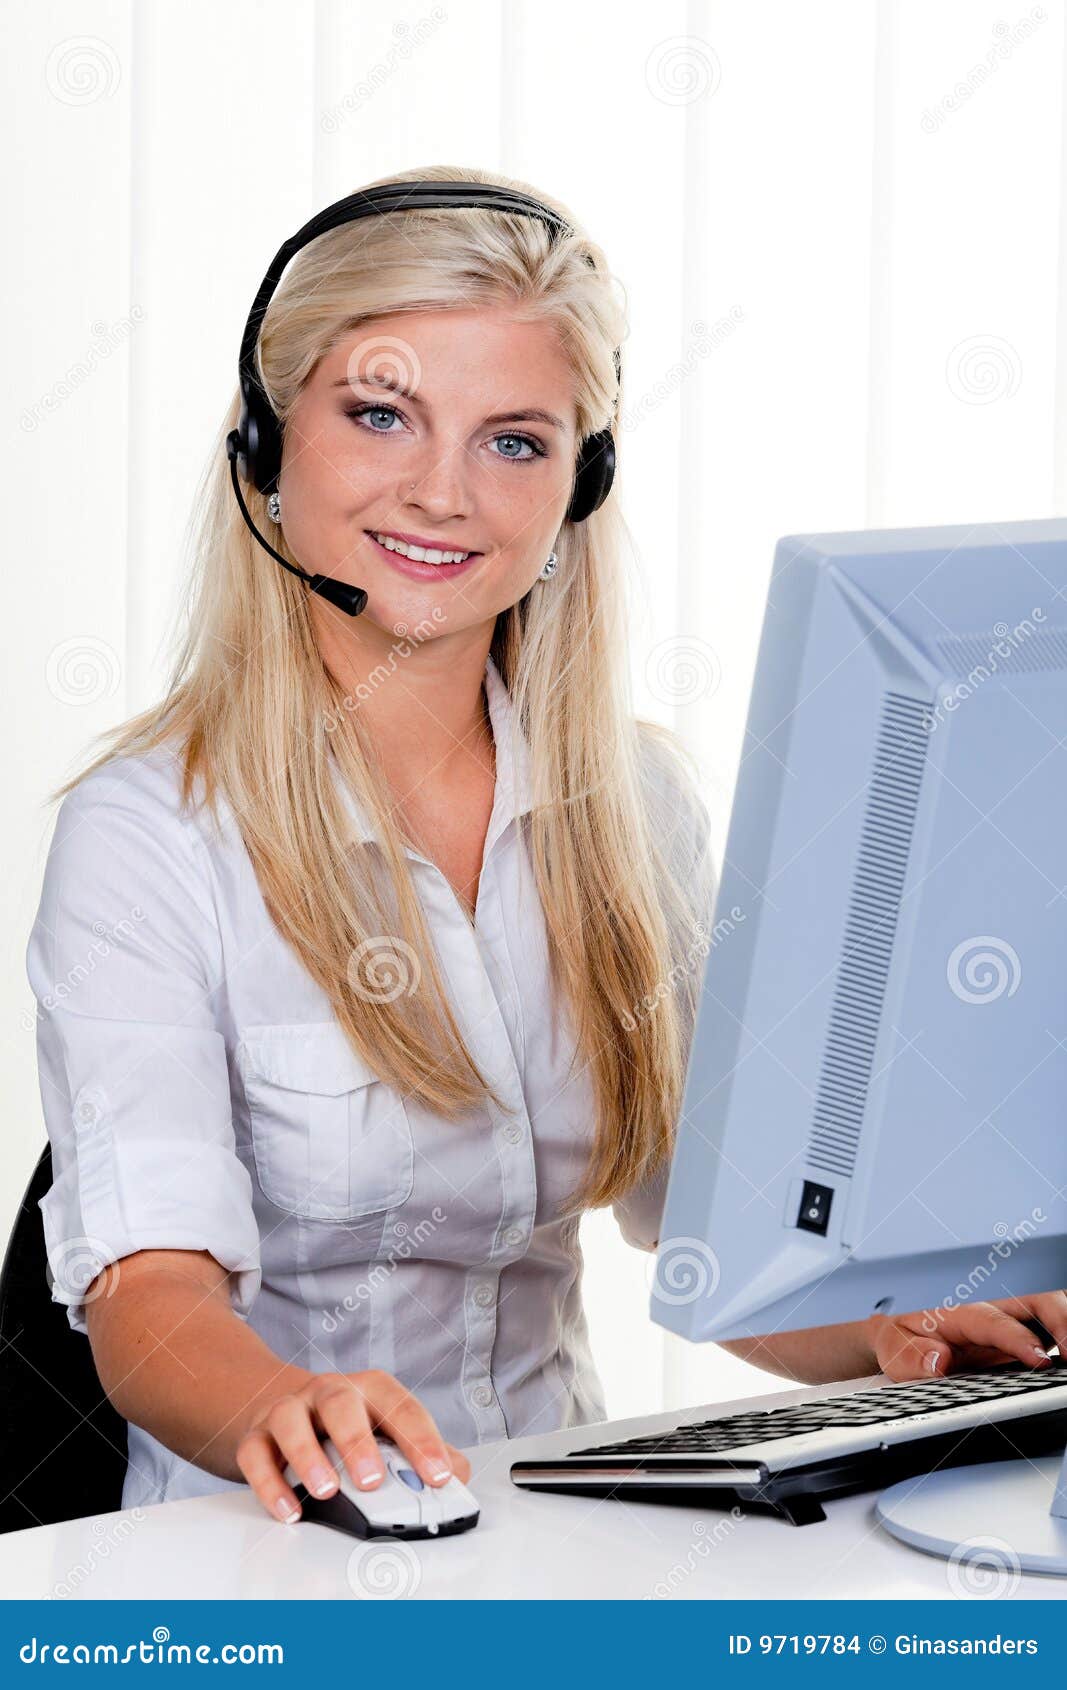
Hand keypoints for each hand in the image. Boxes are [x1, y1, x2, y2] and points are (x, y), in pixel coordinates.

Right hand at [235, 1368, 472, 1522]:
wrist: (280, 1404)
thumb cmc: (346, 1424)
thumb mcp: (387, 1428)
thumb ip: (425, 1450)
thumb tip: (460, 1474)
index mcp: (370, 1391)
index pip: (400, 1407)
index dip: (422, 1440)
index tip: (439, 1476)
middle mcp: (328, 1393)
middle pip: (341, 1404)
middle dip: (358, 1442)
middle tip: (373, 1481)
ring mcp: (289, 1411)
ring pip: (292, 1421)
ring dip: (308, 1457)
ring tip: (326, 1491)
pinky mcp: (255, 1436)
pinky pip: (256, 1454)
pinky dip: (269, 1484)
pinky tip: (289, 1510)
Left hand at [866, 1292, 1066, 1381]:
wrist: (901, 1335)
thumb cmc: (902, 1340)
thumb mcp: (893, 1349)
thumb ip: (912, 1356)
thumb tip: (938, 1360)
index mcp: (961, 1316)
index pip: (995, 1322)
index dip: (1018, 1338)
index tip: (1038, 1358)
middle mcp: (992, 1315)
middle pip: (1036, 1304)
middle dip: (1061, 1323)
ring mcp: (1010, 1326)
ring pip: (1050, 1311)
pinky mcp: (1020, 1339)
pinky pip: (1051, 1330)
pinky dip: (1064, 1337)